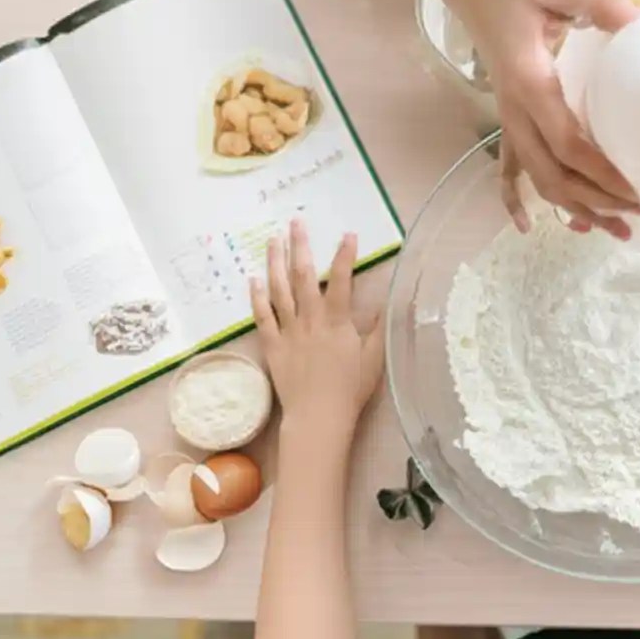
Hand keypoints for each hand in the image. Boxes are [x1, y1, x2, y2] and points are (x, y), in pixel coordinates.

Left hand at [250, 220, 385, 444]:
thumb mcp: (374, 357)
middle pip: (303, 276)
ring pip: (279, 290)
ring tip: (274, 239)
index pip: (342, 280)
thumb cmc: (351, 388)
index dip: (345, 255)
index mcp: (337, 321)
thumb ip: (378, 327)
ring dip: (276, 262)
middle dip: (301, 246)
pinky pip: (262, 316)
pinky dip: (257, 296)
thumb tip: (385, 302)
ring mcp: (288, 331)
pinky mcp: (272, 345)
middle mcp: (310, 320)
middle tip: (296, 222)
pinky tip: (254, 278)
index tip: (348, 234)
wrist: (319, 416)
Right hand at [455, 0, 639, 238]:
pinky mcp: (507, 121)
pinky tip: (526, 227)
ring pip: (538, 179)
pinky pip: (506, 170)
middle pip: (554, 175)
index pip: (567, 144)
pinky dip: (514, 201)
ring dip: (575, 210)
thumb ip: (598, 4)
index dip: (601, 174)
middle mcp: (516, 112)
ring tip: (616, 230)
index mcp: (530, 84)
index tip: (637, 190)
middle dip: (597, 201)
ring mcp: (509, 121)